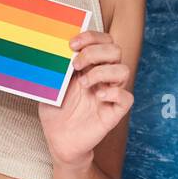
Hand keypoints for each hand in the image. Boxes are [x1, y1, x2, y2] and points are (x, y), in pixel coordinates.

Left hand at [38, 30, 132, 168]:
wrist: (58, 141)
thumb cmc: (55, 112)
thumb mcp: (50, 86)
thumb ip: (56, 68)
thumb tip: (54, 49)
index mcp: (90, 66)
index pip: (102, 41)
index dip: (91, 37)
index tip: (72, 44)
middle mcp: (103, 77)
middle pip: (115, 50)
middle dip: (95, 52)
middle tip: (76, 65)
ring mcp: (110, 94)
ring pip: (124, 71)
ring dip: (103, 72)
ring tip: (84, 84)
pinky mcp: (114, 112)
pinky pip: (126, 97)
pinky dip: (113, 93)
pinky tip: (98, 97)